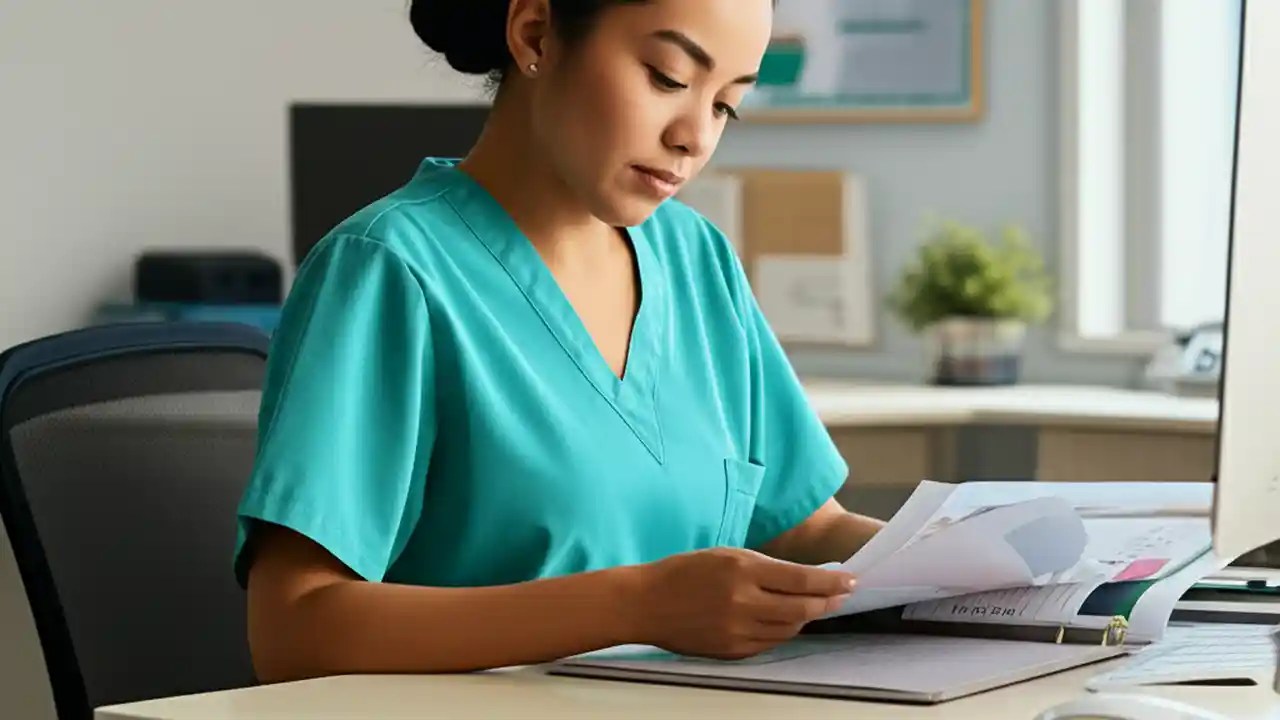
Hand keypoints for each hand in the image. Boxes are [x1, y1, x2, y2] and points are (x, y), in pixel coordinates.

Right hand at [631, 547, 856, 659]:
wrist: (646, 603)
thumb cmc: (684, 572)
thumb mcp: (726, 555)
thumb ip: (764, 568)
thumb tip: (803, 578)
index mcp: (742, 571)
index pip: (801, 579)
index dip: (830, 582)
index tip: (850, 580)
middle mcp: (743, 603)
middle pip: (802, 609)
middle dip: (827, 602)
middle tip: (841, 595)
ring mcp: (737, 631)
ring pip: (789, 629)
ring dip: (806, 618)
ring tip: (815, 606)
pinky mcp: (731, 651)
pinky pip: (769, 643)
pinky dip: (782, 632)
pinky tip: (786, 621)